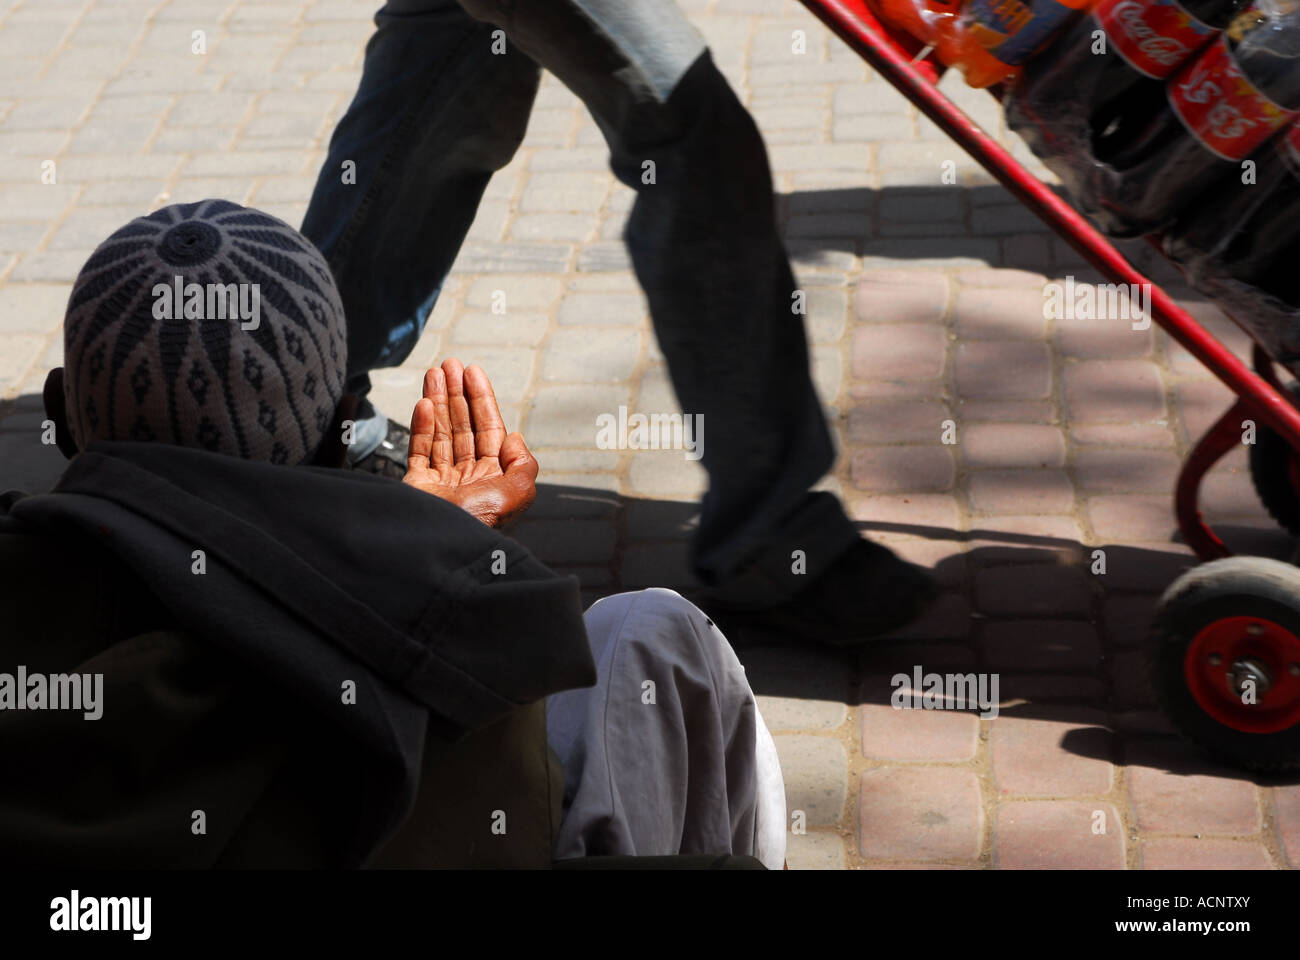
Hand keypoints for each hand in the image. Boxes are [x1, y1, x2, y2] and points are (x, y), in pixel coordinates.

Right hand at [403, 358, 537, 526]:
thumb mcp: (515, 494)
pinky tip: (424, 403)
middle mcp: (469, 479)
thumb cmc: (477, 523)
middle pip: (463, 427)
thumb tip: (515, 438)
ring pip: (441, 433)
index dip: (481, 399)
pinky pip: (420, 450)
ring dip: (439, 401)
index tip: (472, 371)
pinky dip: (422, 426)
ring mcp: (442, 482)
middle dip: (457, 394)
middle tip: (449, 364)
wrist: (437, 548)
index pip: (489, 430)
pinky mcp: (418, 487)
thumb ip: (523, 464)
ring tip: (434, 373)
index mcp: (494, 479)